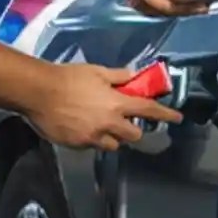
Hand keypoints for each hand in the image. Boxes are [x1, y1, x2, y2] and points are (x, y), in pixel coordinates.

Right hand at [22, 64, 183, 151]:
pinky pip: (92, 145)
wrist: (39, 92)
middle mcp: (109, 124)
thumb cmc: (69, 78)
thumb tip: (134, 76)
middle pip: (134, 135)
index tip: (178, 118)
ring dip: (113, 137)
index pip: (148, 110)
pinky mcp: (78, 145)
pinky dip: (93, 138)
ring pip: (114, 145)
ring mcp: (93, 137)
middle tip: (123, 119)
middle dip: (132, 128)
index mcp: (116, 104)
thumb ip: (119, 76)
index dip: (166, 114)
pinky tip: (82, 127)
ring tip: (101, 125)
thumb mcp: (97, 71)